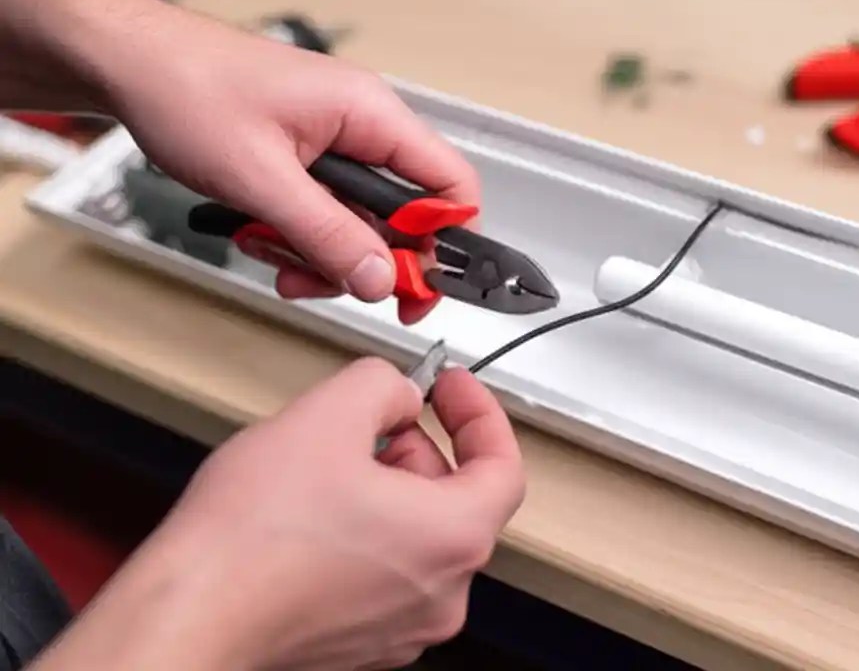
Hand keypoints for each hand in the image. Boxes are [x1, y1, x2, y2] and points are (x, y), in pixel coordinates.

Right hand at [30, 359, 524, 670]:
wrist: (187, 616)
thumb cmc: (248, 542)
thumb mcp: (327, 413)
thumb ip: (383, 385)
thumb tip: (398, 393)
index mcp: (454, 537)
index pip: (504, 463)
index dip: (478, 413)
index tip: (452, 389)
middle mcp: (442, 592)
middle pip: (459, 500)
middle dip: (420, 450)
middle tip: (374, 424)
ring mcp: (403, 625)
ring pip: (419, 537)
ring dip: (388, 491)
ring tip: (328, 471)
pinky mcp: (362, 641)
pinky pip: (386, 572)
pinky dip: (365, 535)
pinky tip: (313, 517)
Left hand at [107, 6, 479, 323]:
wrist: (128, 64)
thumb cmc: (188, 89)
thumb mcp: (262, 179)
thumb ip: (328, 234)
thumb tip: (380, 278)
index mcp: (370, 114)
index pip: (449, 185)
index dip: (444, 243)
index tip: (418, 288)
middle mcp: (362, 125)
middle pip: (404, 215)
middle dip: (367, 259)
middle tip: (334, 283)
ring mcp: (334, 141)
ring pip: (360, 222)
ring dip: (324, 254)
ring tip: (280, 261)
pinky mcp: (306, 156)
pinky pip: (325, 212)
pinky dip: (299, 238)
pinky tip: (265, 240)